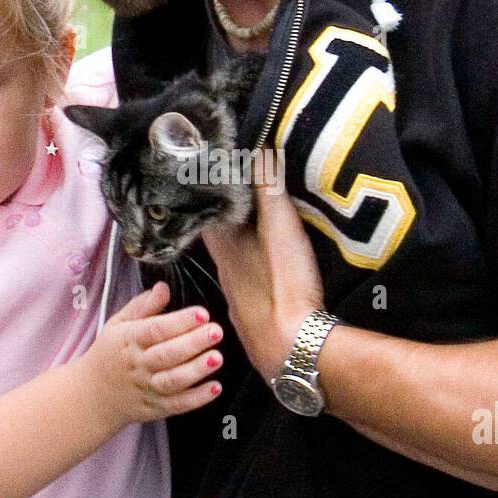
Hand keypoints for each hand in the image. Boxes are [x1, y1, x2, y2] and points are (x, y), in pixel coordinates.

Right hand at [85, 281, 224, 425]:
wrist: (93, 395)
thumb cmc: (111, 352)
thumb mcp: (119, 324)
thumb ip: (143, 306)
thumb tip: (163, 287)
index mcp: (129, 340)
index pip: (155, 330)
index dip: (179, 322)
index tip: (201, 313)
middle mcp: (138, 365)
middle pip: (167, 355)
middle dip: (193, 343)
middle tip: (216, 331)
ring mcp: (147, 388)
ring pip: (173, 381)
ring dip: (196, 370)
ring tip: (217, 357)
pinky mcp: (155, 408)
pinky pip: (177, 405)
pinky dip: (197, 399)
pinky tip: (216, 388)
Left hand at [202, 182, 324, 383]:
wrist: (291, 350)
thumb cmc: (283, 286)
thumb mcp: (280, 228)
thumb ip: (268, 190)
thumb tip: (257, 147)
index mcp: (225, 249)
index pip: (206, 215)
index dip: (207, 196)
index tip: (208, 176)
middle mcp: (225, 274)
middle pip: (218, 241)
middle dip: (223, 220)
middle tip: (230, 198)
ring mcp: (238, 299)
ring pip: (232, 265)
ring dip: (238, 248)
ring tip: (249, 230)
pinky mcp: (256, 319)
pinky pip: (248, 288)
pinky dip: (251, 274)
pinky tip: (263, 274)